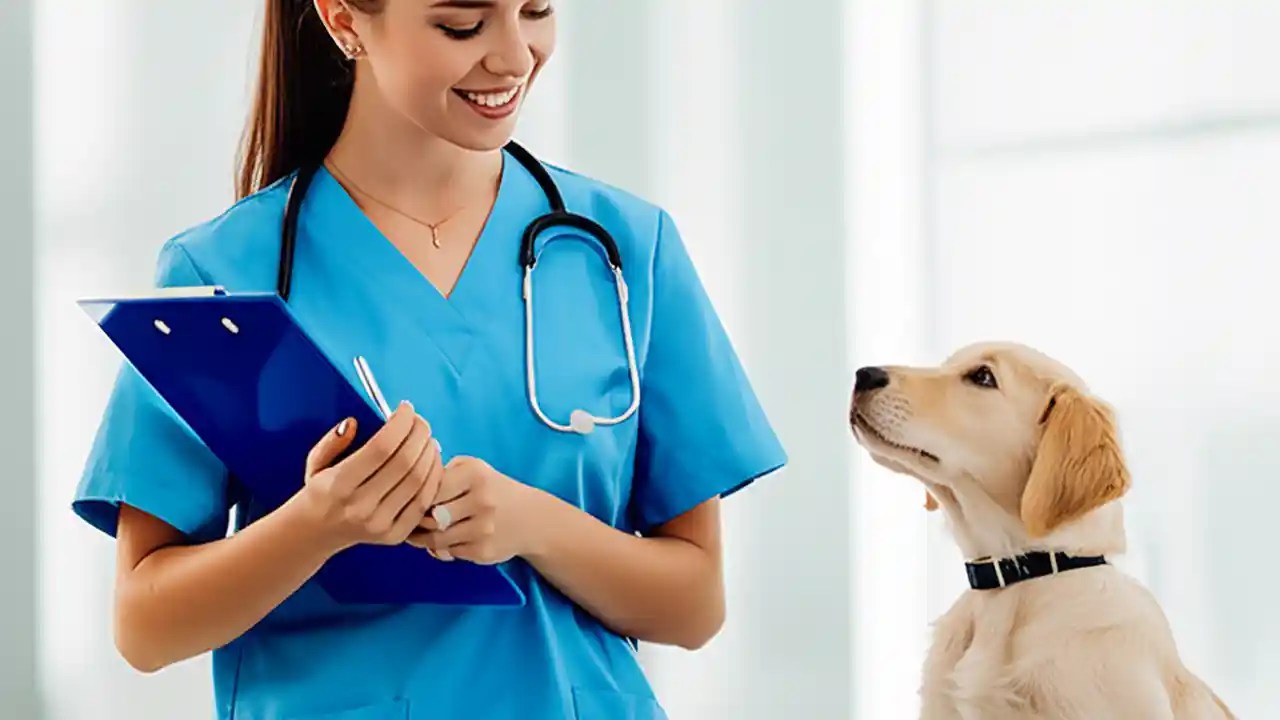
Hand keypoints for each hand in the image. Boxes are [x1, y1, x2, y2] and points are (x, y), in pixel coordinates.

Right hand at [295, 401, 445, 552]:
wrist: (316, 533)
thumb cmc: (320, 491)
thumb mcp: (315, 463)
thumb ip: (332, 441)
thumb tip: (353, 423)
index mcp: (339, 486)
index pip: (381, 448)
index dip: (400, 424)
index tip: (406, 408)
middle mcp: (361, 507)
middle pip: (405, 463)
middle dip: (419, 434)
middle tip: (420, 421)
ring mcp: (380, 524)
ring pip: (419, 481)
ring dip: (430, 453)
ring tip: (428, 438)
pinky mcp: (395, 535)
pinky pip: (424, 501)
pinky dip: (434, 477)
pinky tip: (431, 460)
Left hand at [407, 456, 541, 564]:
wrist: (531, 518)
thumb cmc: (491, 489)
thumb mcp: (472, 467)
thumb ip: (441, 472)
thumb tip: (409, 492)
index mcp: (475, 475)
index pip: (430, 488)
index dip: (416, 496)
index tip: (410, 500)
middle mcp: (481, 500)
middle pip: (430, 516)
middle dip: (418, 520)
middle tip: (410, 520)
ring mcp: (483, 528)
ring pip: (436, 539)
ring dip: (423, 539)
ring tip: (418, 533)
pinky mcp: (483, 551)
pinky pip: (448, 552)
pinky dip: (441, 549)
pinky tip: (442, 541)